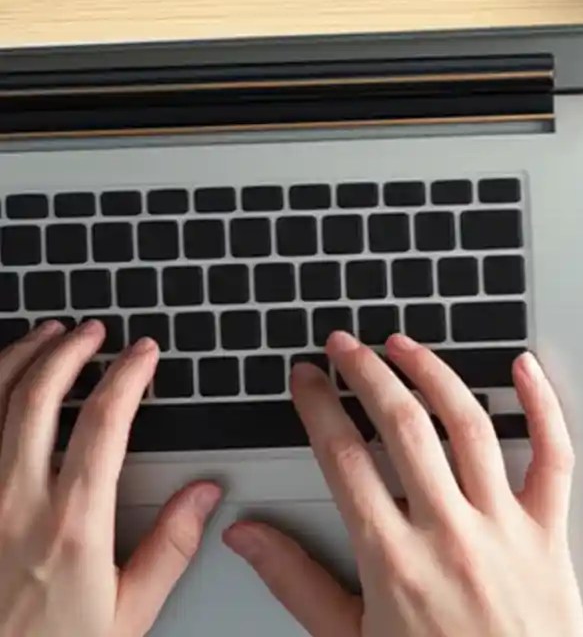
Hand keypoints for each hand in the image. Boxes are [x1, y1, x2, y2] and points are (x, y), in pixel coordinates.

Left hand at [0, 321, 222, 636]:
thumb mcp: (128, 612)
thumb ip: (170, 547)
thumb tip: (206, 495)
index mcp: (73, 525)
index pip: (104, 423)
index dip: (127, 376)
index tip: (144, 353)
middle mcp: (15, 504)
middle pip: (38, 399)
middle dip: (70, 352)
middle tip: (93, 331)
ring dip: (19, 360)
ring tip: (44, 337)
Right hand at [223, 332, 582, 636]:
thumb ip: (297, 582)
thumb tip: (246, 535)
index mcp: (392, 557)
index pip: (344, 457)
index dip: (319, 407)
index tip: (307, 380)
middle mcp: (448, 531)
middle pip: (402, 426)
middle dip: (367, 373)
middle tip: (346, 347)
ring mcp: (503, 526)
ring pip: (469, 425)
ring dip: (433, 374)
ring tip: (405, 346)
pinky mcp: (549, 531)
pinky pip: (553, 455)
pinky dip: (542, 405)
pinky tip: (522, 367)